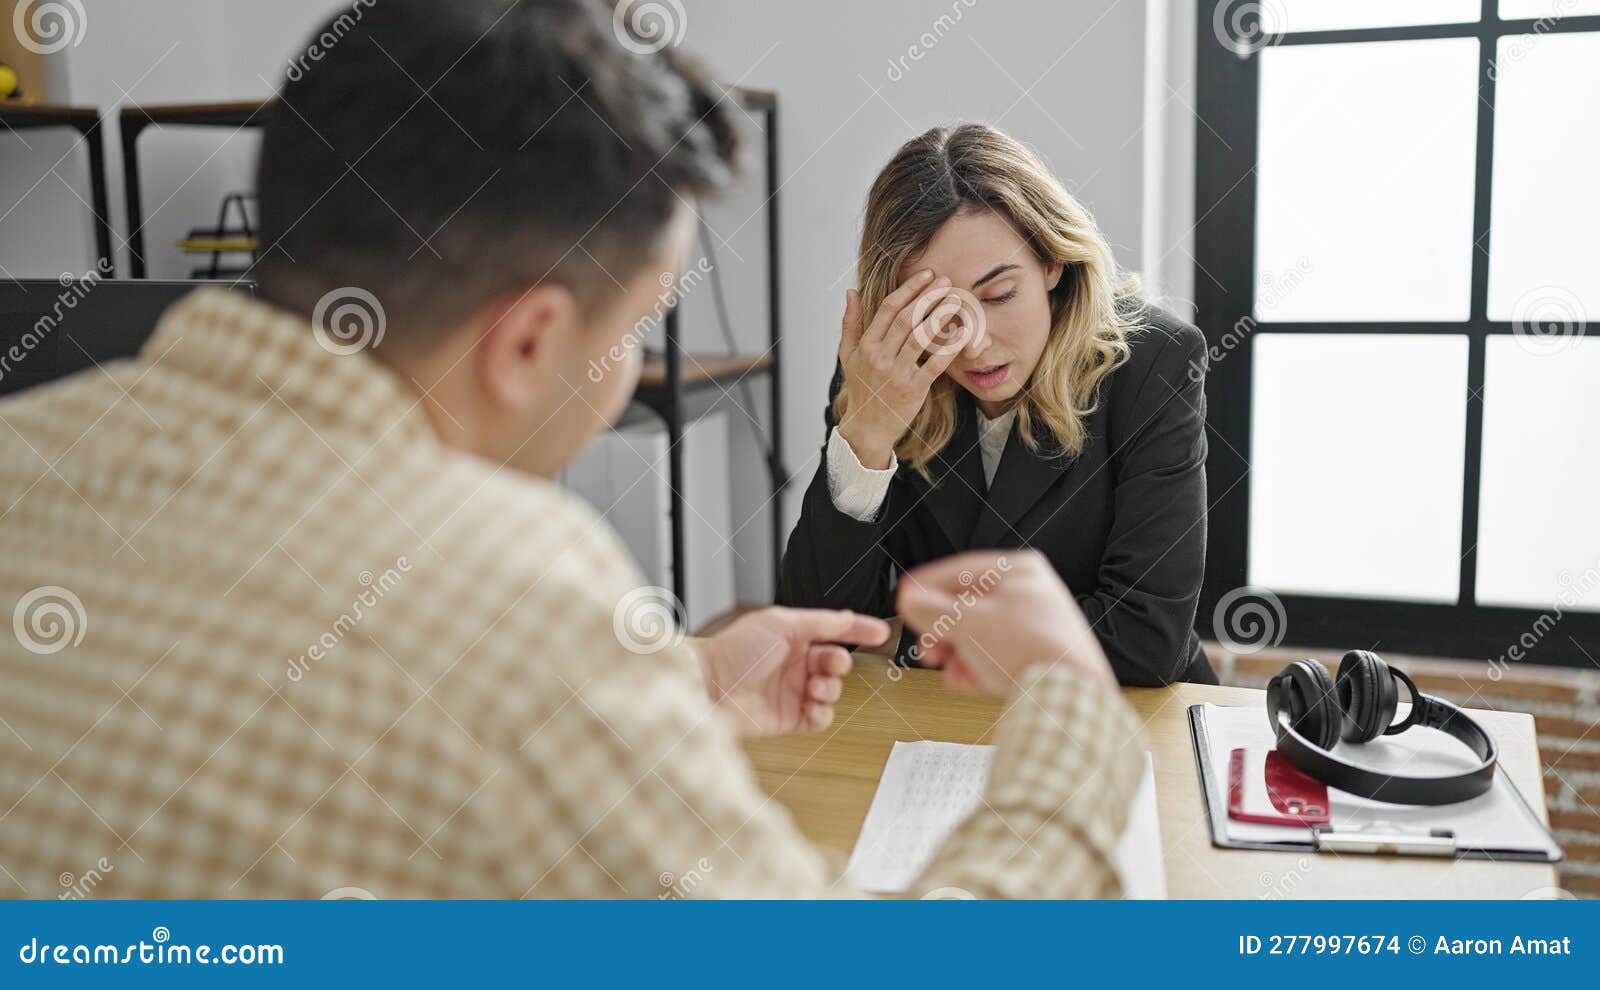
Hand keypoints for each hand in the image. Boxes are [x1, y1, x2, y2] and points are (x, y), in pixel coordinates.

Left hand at [696, 607, 890, 736]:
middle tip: (830, 664)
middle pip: (835, 663)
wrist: (710, 687)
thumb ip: (821, 622)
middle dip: (838, 664)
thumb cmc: (737, 650)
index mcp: (793, 636)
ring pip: (831, 691)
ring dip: (829, 689)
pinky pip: (819, 718)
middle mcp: (795, 663)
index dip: (858, 630)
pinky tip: (811, 707)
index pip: (834, 631)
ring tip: (814, 687)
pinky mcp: (788, 718)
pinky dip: (822, 713)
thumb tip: (850, 617)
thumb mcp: (781, 624)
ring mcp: (792, 691)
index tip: (880, 632)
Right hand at [836, 270, 966, 468]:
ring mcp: (897, 374)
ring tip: (956, 300)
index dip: (908, 289)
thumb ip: (851, 322)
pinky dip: (950, 347)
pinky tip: (963, 332)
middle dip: (928, 297)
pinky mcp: (914, 389)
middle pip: (906, 319)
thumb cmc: (861, 388)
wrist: (868, 427)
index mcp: (866, 346)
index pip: (888, 309)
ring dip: (940, 316)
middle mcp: (880, 358)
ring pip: (921, 338)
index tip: (926, 275)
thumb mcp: (848, 354)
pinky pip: (935, 364)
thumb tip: (851, 291)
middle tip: (946, 281)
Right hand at [895, 550, 1115, 695]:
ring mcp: (1032, 625)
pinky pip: (992, 655)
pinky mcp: (1033, 655)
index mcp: (1018, 570)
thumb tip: (910, 599)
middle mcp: (1028, 593)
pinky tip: (965, 681)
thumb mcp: (971, 623)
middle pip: (966, 605)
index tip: (905, 602)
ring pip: (977, 633)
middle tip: (927, 647)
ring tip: (946, 669)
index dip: (928, 588)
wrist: (1069, 697)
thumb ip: (934, 610)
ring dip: (955, 653)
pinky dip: (974, 668)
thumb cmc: (1031, 650)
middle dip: (942, 630)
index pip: (960, 571)